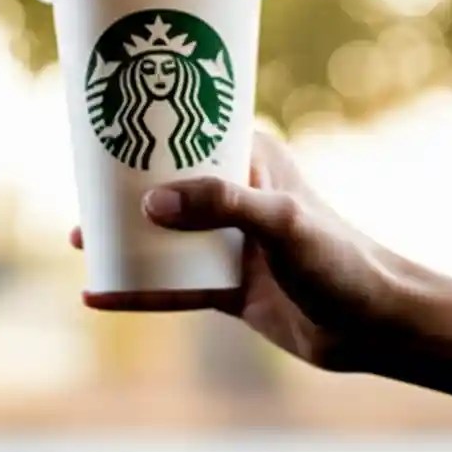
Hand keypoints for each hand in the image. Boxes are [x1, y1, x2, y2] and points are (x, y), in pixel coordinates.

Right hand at [69, 130, 427, 371]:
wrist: (374, 326)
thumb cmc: (342, 260)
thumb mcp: (283, 222)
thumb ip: (222, 205)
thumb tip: (149, 203)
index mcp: (252, 159)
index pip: (190, 129)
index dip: (148, 126)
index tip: (100, 126)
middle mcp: (238, 195)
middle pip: (166, 183)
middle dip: (121, 187)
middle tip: (76, 190)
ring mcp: (231, 243)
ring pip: (163, 234)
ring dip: (122, 237)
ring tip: (77, 239)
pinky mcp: (228, 286)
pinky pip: (172, 283)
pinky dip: (136, 288)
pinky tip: (99, 293)